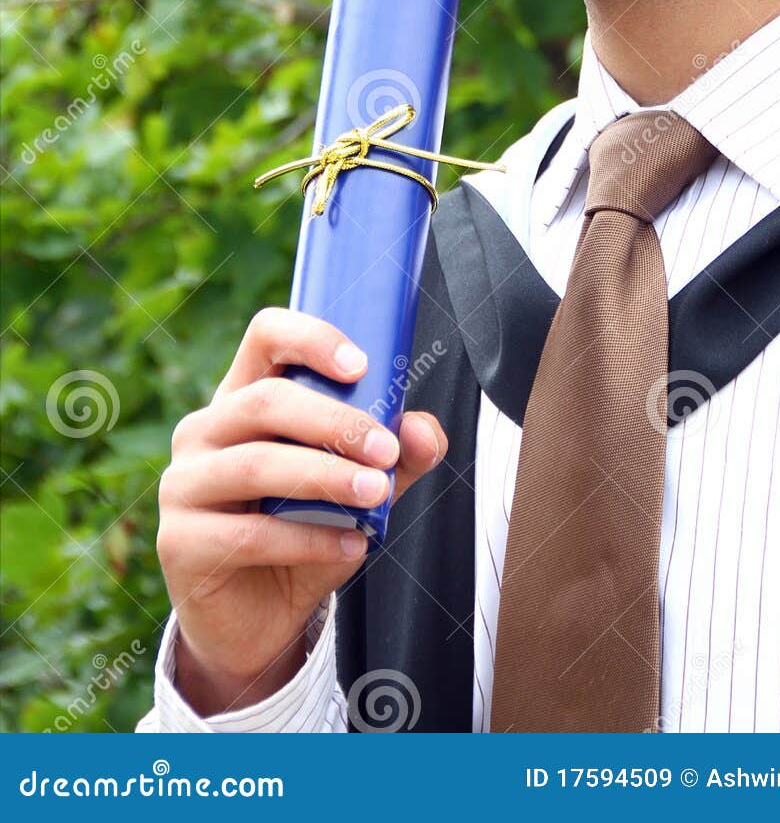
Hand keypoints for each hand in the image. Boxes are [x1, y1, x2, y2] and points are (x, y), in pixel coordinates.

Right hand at [155, 306, 446, 715]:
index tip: (361, 365)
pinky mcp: (179, 542)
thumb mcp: (357, 488)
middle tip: (387, 450)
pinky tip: (352, 548)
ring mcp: (182, 485)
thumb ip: (395, 456)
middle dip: (334, 422)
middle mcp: (204, 430)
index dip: (310, 339)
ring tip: (376, 494)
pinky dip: (309, 541)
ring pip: (256, 464)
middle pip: (265, 401)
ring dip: (325, 477)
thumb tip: (422, 431)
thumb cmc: (304, 533)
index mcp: (244, 397)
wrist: (257, 621)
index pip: (265, 337)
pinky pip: (249, 535)